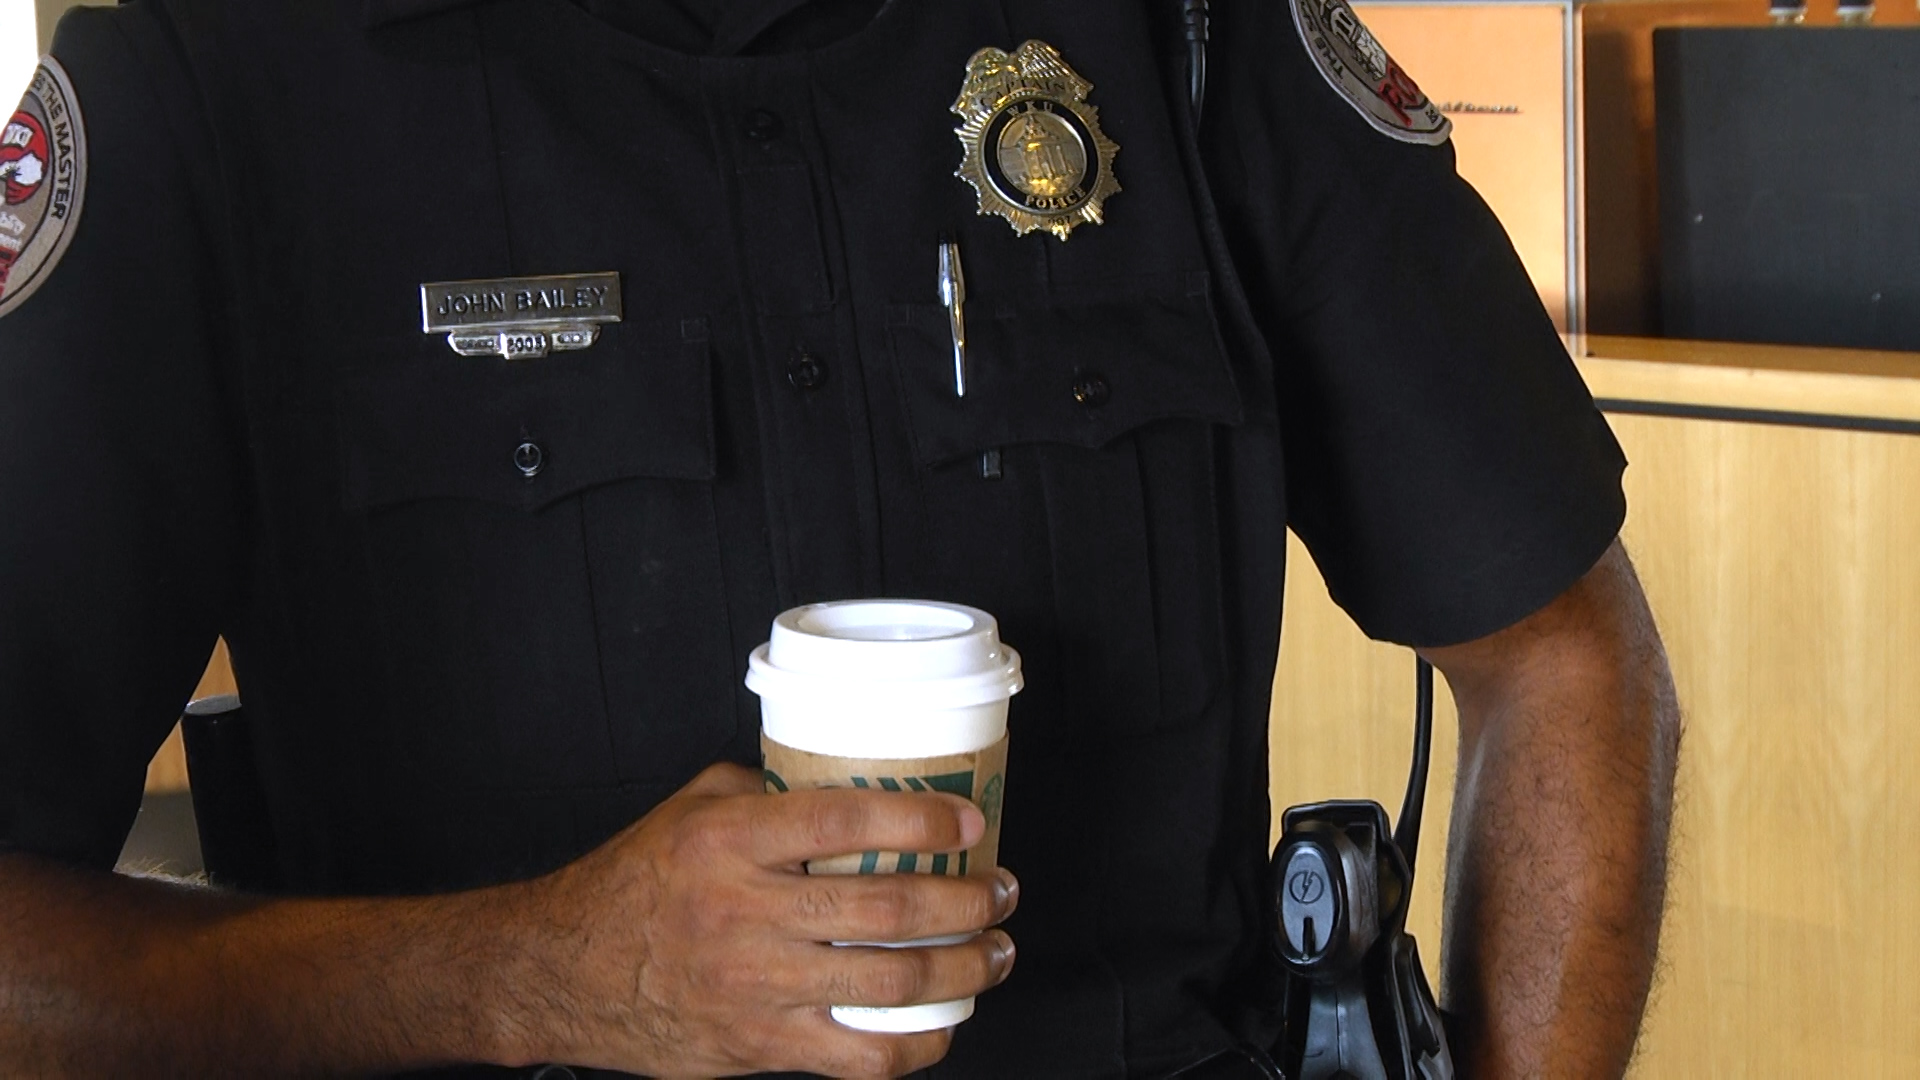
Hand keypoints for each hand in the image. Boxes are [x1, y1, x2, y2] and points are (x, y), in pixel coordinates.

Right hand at [512, 763, 1019, 1077]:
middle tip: (1001, 890)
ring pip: (889, 984)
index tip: (968, 818)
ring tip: (996, 951)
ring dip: (964, 968)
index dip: (921, 817)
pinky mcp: (760, 1045)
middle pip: (887, 908)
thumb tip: (850, 781)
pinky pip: (858, 1056)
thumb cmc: (635, 883)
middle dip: (967, 900)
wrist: (565, 972)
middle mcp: (745, 913)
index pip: (846, 819)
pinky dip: (916, 1046)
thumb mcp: (691, 809)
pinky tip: (944, 1025)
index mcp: (729, 842)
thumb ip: (769, 793)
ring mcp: (756, 986)